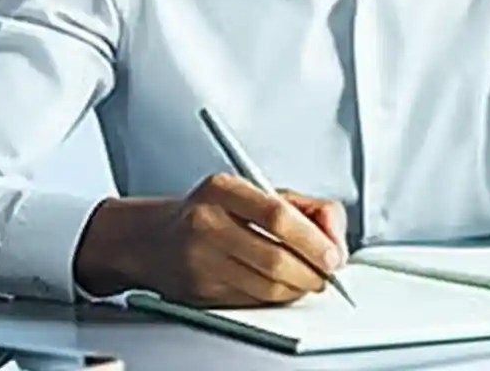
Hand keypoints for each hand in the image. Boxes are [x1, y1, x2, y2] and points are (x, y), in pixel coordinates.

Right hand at [74, 173, 347, 306]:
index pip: (277, 215)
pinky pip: (253, 301)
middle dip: (312, 272)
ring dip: (298, 289)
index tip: (333, 254)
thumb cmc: (213, 213)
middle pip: (275, 258)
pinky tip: (280, 286)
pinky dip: (276, 298)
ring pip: (267, 286)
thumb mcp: (256, 192)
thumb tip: (335, 239)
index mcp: (222, 189)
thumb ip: (304, 208)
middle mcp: (206, 223)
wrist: (153, 239)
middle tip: (326, 273)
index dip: (313, 239)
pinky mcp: (199, 291)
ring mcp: (199, 260)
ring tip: (306, 279)